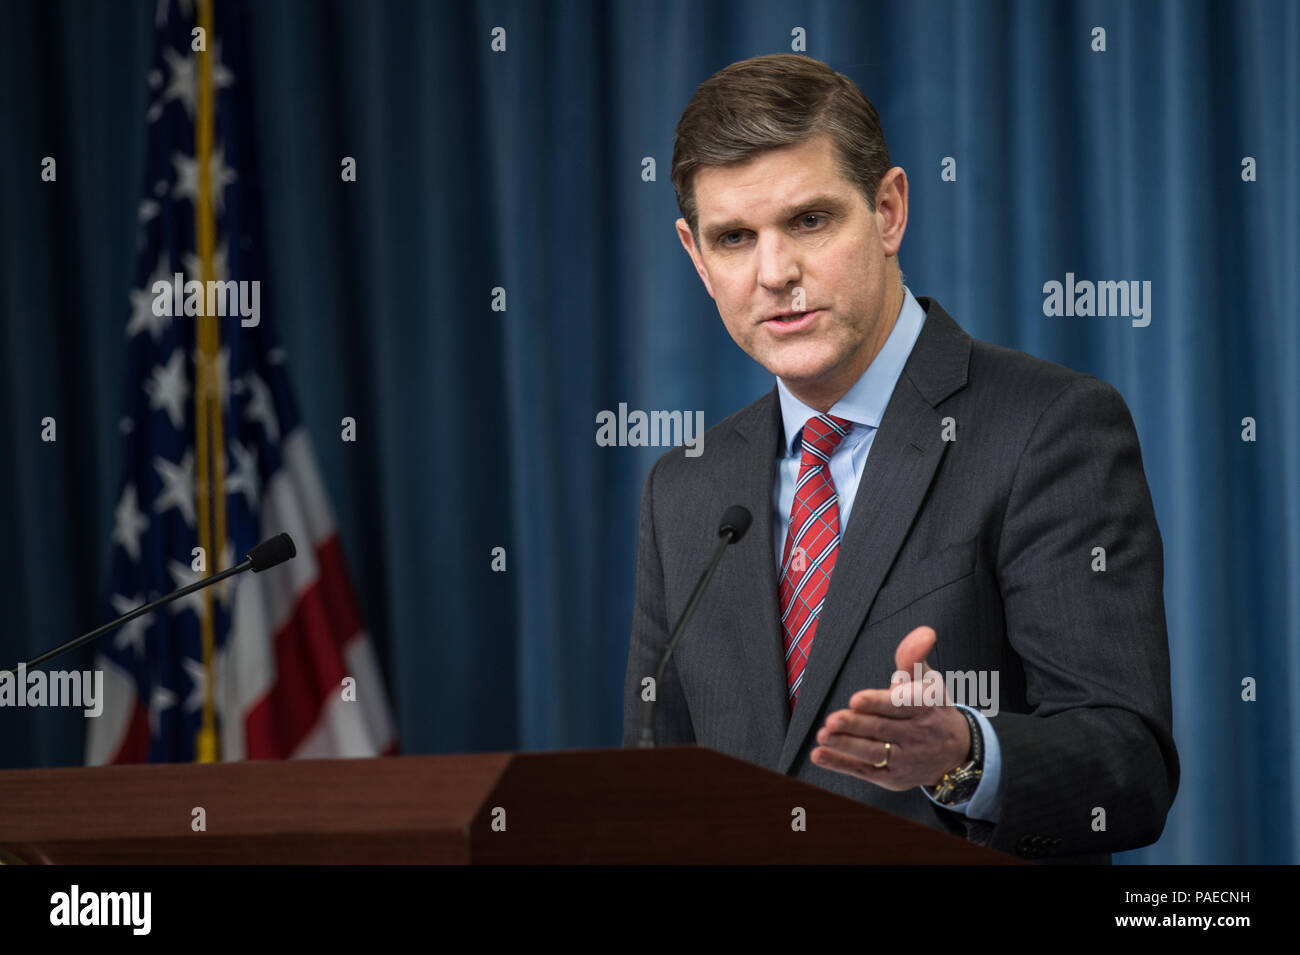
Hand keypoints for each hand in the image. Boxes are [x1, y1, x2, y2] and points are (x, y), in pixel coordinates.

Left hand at [810, 625, 970, 789]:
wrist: (956, 752)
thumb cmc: (932, 708)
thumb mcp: (929, 681)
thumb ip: (914, 657)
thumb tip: (924, 632)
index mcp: (924, 707)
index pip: (900, 705)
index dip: (877, 702)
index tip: (856, 699)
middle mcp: (916, 735)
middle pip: (881, 729)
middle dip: (856, 725)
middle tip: (833, 720)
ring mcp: (904, 759)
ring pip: (873, 752)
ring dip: (846, 746)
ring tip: (823, 735)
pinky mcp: (892, 777)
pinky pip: (865, 771)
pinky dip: (840, 764)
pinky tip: (819, 755)